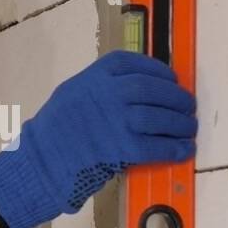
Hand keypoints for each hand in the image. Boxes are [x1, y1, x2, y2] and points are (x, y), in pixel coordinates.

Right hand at [0, 50, 197, 227]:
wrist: (39, 164)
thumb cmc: (52, 134)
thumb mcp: (70, 97)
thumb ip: (100, 90)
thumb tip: (136, 91)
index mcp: (92, 78)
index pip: (133, 64)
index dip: (157, 70)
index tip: (170, 79)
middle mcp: (105, 94)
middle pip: (152, 88)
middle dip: (176, 97)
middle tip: (188, 105)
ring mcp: (114, 120)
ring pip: (158, 116)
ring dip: (180, 123)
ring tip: (189, 128)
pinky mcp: (121, 148)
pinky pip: (156, 146)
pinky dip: (173, 148)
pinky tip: (182, 150)